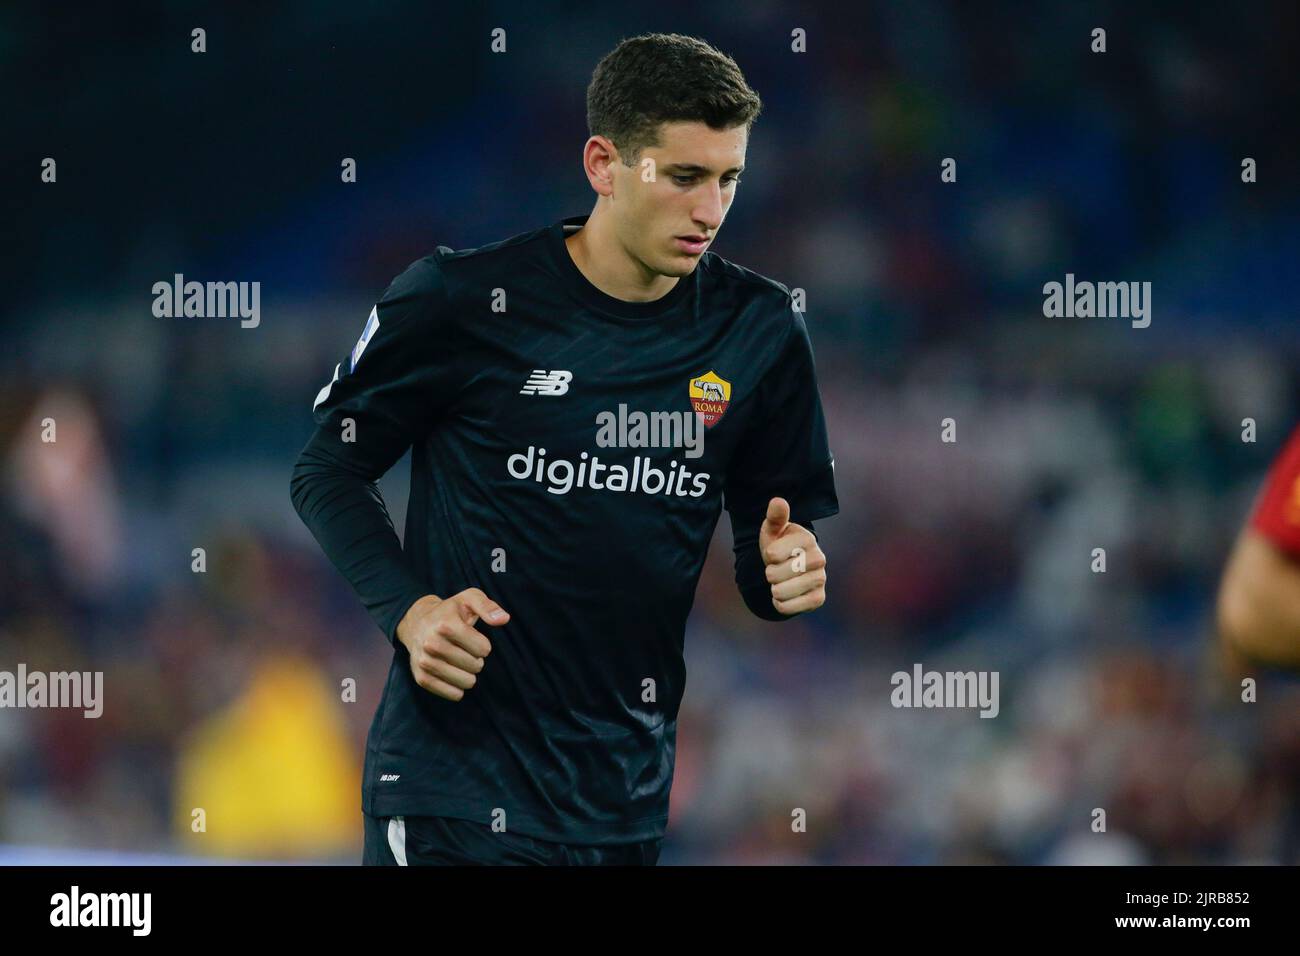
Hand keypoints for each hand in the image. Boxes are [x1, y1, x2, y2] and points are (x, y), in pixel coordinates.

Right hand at [395, 588, 508, 700]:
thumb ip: (488, 606)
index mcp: (446, 625)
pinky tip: (453, 673)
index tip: (473, 638)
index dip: (483, 645)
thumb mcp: (469, 599)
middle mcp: (432, 644)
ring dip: (469, 673)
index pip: (483, 649)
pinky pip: (454, 694)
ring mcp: (425, 662)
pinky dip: (459, 688)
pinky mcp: (421, 678)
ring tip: (459, 660)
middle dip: (476, 659)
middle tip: (465, 649)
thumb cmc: (449, 611)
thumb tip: (504, 618)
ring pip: (467, 682)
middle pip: (476, 666)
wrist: (416, 622)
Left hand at [760, 497, 827, 614]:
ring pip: (780, 592)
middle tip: (777, 568)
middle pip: (775, 574)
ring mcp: (821, 579)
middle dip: (769, 573)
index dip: (767, 555)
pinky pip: (788, 607)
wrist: (788, 568)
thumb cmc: (778, 544)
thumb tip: (778, 501)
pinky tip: (783, 596)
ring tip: (779, 582)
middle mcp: (819, 558)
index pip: (773, 554)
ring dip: (773, 589)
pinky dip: (779, 604)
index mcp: (807, 539)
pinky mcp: (818, 598)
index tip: (774, 553)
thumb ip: (775, 516)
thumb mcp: (773, 529)